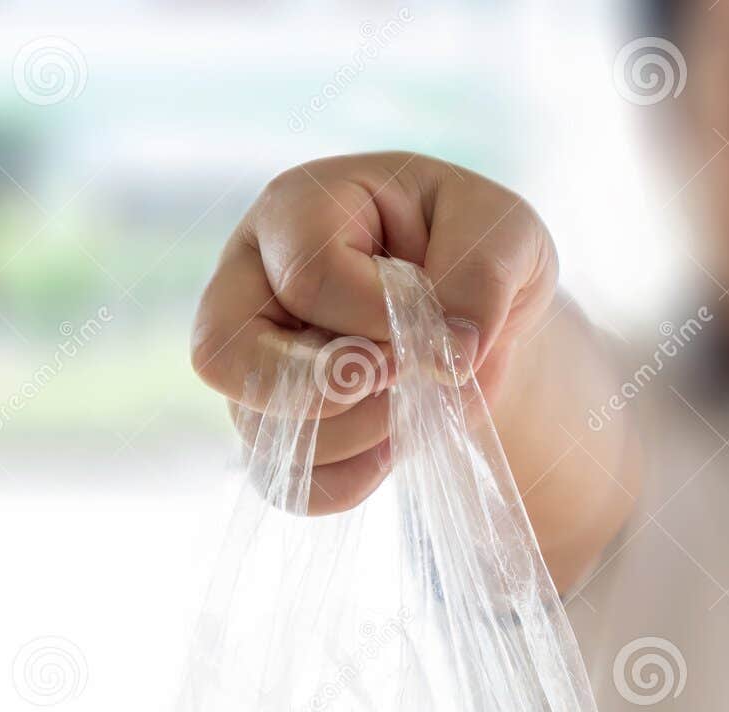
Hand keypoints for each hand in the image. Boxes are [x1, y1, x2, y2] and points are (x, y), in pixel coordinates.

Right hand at [191, 152, 557, 512]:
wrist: (480, 313)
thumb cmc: (475, 249)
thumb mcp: (504, 231)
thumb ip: (482, 273)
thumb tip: (453, 350)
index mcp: (296, 210)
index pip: (305, 276)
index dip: (375, 318)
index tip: (437, 330)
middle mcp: (251, 286)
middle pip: (223, 357)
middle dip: (322, 390)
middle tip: (397, 381)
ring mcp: (256, 366)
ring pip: (262, 432)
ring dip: (356, 437)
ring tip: (417, 406)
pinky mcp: (277, 431)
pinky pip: (288, 484)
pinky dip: (347, 483)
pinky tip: (394, 451)